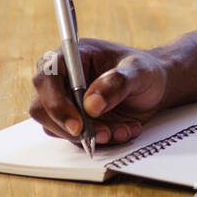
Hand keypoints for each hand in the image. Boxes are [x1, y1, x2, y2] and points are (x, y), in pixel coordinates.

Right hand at [30, 38, 168, 146]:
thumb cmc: (143, 70)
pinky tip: (122, 130)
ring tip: (122, 129)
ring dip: (88, 136)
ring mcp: (65, 102)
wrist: (154, 86)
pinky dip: (98, 140)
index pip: (47, 76)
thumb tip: (91, 105)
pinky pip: (75, 138)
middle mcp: (62, 79)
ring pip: (56, 127)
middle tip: (102, 134)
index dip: (55, 102)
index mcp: (72, 56)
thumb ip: (117, 83)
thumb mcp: (138, 71)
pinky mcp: (73, 120)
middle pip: (42, 107)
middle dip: (71, 127)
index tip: (78, 123)